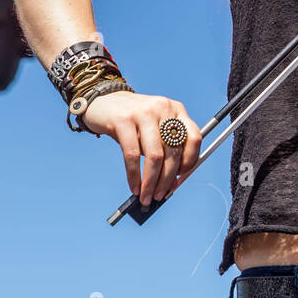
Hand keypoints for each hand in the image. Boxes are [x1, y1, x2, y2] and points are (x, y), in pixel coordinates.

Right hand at [80, 90, 202, 204]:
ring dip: (151, 182)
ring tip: (146, 196)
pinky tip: (134, 186)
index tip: (179, 179)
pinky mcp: (123, 120)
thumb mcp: (154, 128)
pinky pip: (132, 155)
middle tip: (160, 195)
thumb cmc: (133, 121)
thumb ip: (166, 149)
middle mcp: (163, 108)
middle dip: (167, 180)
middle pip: (173, 151)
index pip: (194, 138)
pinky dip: (134, 175)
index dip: (189, 162)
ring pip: (155, 156)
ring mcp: (144, 113)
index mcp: (177, 110)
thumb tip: (171, 183)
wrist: (103, 101)